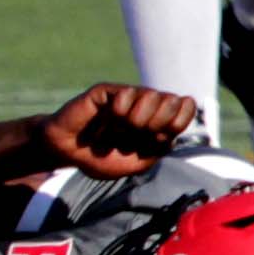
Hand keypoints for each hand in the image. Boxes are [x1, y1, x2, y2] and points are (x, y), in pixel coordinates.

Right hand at [38, 83, 201, 177]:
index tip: (161, 137)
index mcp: (158, 121)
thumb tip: (174, 120)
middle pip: (172, 100)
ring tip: (120, 129)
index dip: (179, 120)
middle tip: (138, 134)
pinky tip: (108, 118)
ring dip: (138, 119)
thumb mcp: (139, 162)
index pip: (186, 107)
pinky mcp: (105, 91)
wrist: (67, 153)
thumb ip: (161, 145)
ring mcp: (125, 96)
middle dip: (158, 122)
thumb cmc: (102, 158)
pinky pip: (126, 94)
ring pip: (152, 95)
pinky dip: (120, 112)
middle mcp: (145, 104)